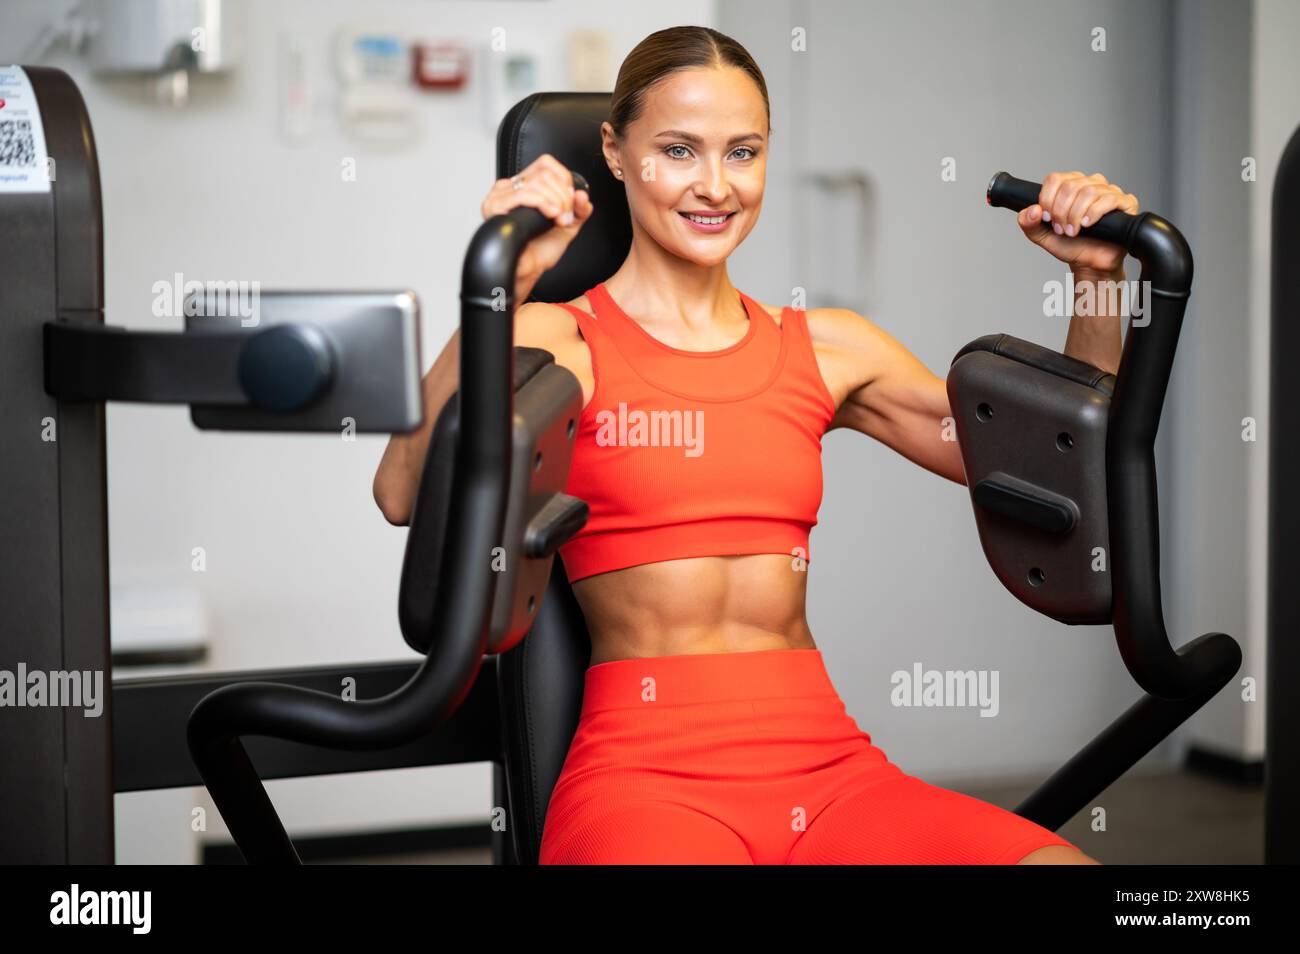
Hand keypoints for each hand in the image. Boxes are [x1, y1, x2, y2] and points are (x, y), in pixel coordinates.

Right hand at [481, 153, 593, 299]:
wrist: (528, 270)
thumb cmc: (541, 250)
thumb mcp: (568, 224)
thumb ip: (579, 208)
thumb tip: (582, 194)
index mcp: (524, 185)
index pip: (546, 163)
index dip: (564, 180)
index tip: (571, 203)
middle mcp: (509, 187)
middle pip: (544, 173)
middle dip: (564, 196)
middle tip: (565, 217)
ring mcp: (499, 195)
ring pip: (537, 182)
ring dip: (556, 201)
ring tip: (559, 220)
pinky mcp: (493, 206)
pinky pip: (523, 193)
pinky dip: (543, 203)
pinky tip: (550, 215)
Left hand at [1016, 171, 1138, 274]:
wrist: (1090, 262)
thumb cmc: (1070, 245)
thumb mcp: (1042, 236)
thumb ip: (1029, 223)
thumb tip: (1032, 210)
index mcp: (1071, 185)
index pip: (1055, 179)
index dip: (1048, 199)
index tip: (1047, 218)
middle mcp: (1091, 183)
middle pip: (1071, 186)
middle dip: (1061, 212)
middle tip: (1061, 229)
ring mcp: (1109, 191)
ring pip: (1088, 192)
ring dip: (1076, 215)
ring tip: (1073, 231)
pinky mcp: (1125, 202)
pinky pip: (1109, 199)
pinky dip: (1094, 213)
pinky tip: (1087, 225)